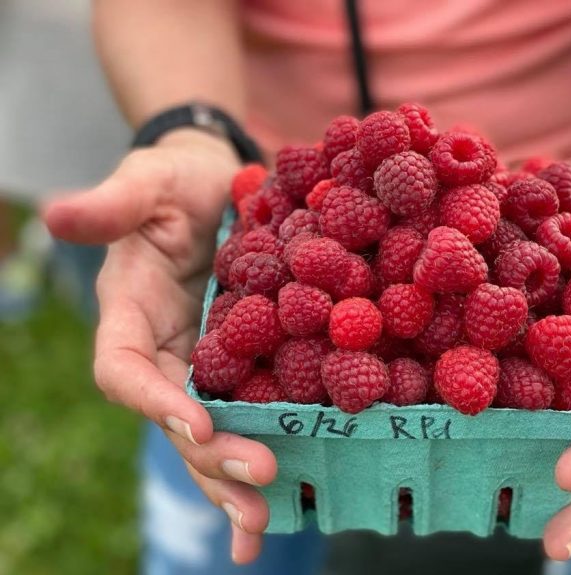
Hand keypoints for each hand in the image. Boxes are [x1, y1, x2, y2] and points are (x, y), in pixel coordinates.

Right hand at [43, 129, 273, 563]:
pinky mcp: (253, 364)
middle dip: (213, 457)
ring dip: (238, 478)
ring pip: (216, 433)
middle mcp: (167, 352)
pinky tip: (301, 494)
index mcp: (131, 316)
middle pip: (178, 419)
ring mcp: (210, 365)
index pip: (125, 370)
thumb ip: (113, 206)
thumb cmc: (176, 183)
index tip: (195, 423)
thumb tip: (57, 214)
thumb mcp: (147, 185)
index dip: (154, 400)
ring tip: (267, 520)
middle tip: (259, 484)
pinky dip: (277, 451)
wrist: (222, 188)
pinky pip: (260, 413)